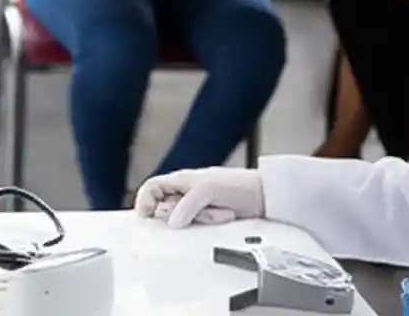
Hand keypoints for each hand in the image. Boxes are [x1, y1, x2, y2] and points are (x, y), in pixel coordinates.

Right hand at [134, 167, 263, 228]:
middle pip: (166, 209)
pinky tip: (223, 216)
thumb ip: (187, 205)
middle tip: (198, 211)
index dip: (144, 202)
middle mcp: (184, 193)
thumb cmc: (236, 184)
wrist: (263, 196)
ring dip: (201, 219)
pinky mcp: (207, 220)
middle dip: (181, 214)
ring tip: (218, 211)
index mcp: (180, 180)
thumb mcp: (207, 189)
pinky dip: (209, 224)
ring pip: (182, 221)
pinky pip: (197, 228)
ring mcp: (195, 208)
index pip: (151, 189)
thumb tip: (171, 223)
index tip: (147, 217)